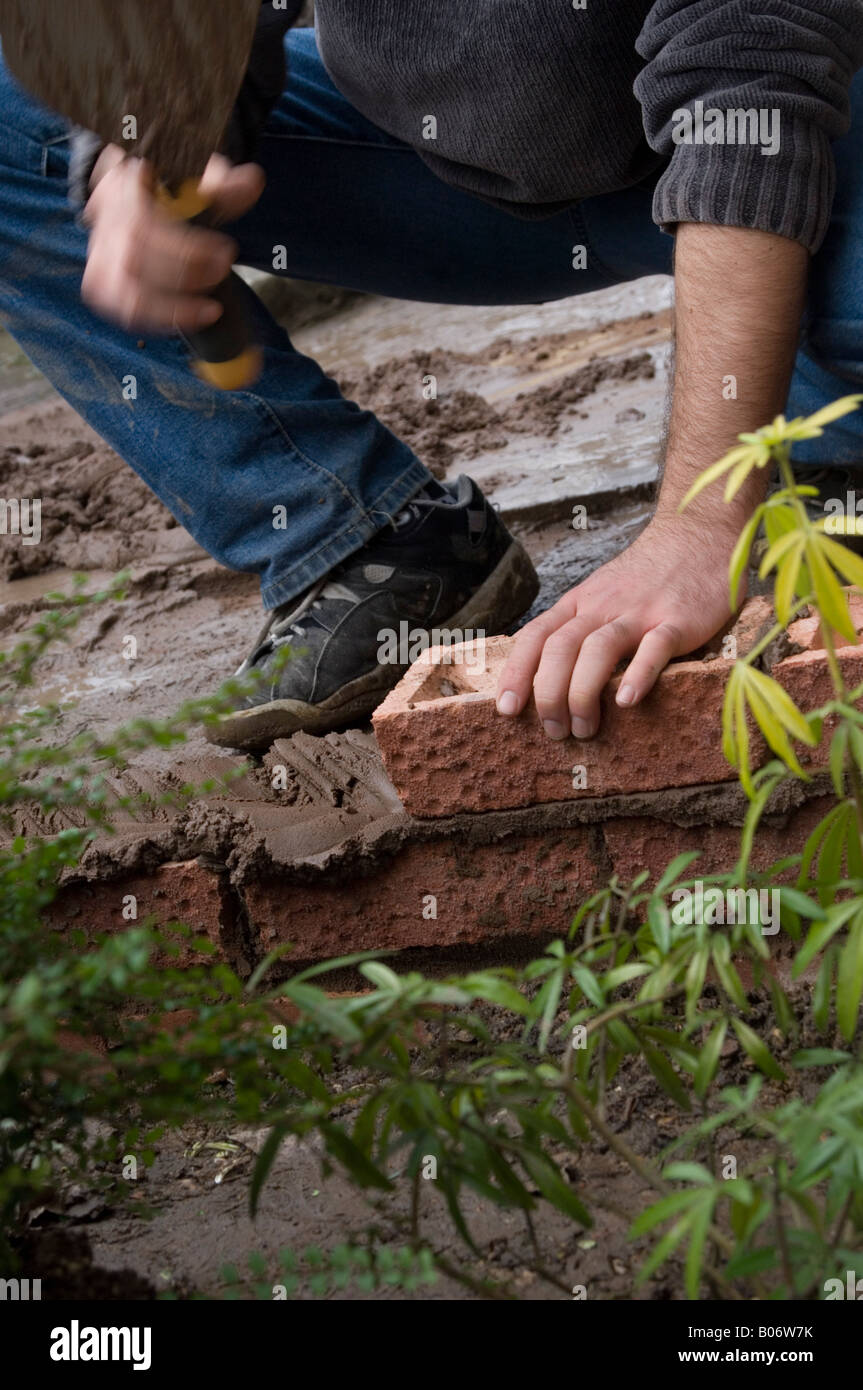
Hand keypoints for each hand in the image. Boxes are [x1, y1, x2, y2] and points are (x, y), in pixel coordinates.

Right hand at [81, 149, 263, 333]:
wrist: (130, 197)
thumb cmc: (167, 189)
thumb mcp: (195, 177)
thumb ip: (223, 184)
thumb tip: (251, 182)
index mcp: (123, 191)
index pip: (145, 225)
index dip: (187, 247)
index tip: (227, 251)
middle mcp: (105, 227)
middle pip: (134, 262)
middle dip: (185, 275)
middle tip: (222, 272)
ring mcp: (100, 259)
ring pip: (127, 296)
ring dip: (174, 309)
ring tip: (211, 309)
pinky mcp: (102, 287)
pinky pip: (126, 314)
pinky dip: (160, 321)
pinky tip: (191, 317)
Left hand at [495, 518, 736, 739]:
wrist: (699, 536)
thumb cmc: (649, 577)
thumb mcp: (602, 595)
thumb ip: (581, 628)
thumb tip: (551, 678)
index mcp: (580, 603)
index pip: (536, 636)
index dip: (517, 673)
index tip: (506, 709)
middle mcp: (603, 607)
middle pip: (561, 648)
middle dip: (549, 694)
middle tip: (555, 731)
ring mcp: (640, 612)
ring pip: (598, 649)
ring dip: (584, 693)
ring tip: (584, 728)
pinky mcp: (677, 620)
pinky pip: (654, 647)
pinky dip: (638, 674)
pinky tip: (627, 701)